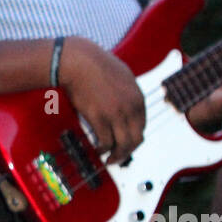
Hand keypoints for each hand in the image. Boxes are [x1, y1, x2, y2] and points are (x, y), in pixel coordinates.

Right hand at [58, 36, 145, 165]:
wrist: (79, 62)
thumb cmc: (95, 66)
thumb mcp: (123, 77)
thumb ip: (128, 95)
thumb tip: (125, 111)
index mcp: (138, 97)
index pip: (142, 126)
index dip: (134, 138)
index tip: (126, 143)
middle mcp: (130, 108)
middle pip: (136, 139)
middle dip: (128, 151)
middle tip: (120, 157)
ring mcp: (115, 114)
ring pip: (123, 145)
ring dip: (116, 155)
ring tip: (109, 159)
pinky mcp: (99, 119)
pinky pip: (105, 142)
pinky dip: (102, 149)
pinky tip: (98, 150)